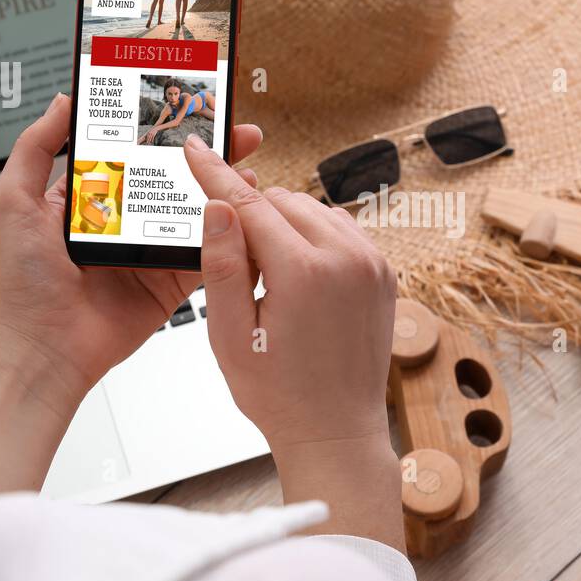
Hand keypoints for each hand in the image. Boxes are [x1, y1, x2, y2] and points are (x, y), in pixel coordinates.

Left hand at [0, 92, 261, 401]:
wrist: (42, 349)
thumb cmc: (20, 282)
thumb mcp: (13, 201)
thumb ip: (36, 148)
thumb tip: (62, 100)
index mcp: (87, 197)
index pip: (130, 151)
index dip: (159, 129)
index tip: (185, 107)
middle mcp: (122, 221)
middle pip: (172, 177)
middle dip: (207, 153)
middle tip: (236, 130)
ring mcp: (149, 251)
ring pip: (195, 211)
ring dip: (223, 188)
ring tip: (247, 166)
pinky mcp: (169, 282)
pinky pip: (204, 254)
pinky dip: (227, 235)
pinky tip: (245, 213)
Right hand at [183, 134, 402, 547]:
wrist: (336, 431)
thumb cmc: (279, 394)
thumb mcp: (228, 334)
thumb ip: (222, 265)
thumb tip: (218, 207)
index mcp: (303, 271)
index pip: (248, 203)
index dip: (216, 175)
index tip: (196, 149)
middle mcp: (346, 258)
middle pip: (282, 201)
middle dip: (251, 216)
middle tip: (235, 261)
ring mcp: (372, 263)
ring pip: (313, 211)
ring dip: (284, 225)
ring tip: (268, 277)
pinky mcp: (384, 273)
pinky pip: (341, 230)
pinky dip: (315, 237)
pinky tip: (299, 274)